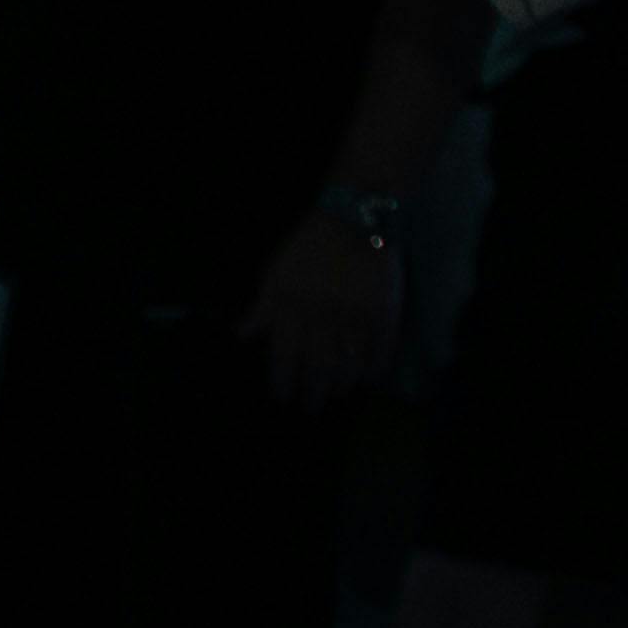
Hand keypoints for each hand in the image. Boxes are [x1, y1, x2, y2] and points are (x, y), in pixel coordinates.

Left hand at [241, 200, 402, 412]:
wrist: (354, 220)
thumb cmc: (309, 247)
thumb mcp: (275, 273)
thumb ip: (262, 308)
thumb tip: (242, 335)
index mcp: (291, 305)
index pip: (284, 354)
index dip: (283, 381)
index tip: (283, 398)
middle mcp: (321, 315)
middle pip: (317, 365)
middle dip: (312, 391)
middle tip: (310, 408)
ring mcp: (355, 315)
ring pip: (349, 363)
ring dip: (342, 384)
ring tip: (338, 394)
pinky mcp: (384, 312)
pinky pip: (381, 350)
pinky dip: (375, 368)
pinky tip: (370, 378)